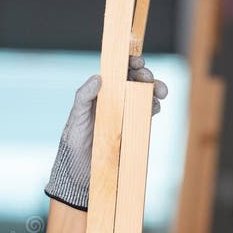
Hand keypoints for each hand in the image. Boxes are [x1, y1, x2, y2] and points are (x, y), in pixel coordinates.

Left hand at [44, 57, 168, 210]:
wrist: (80, 171)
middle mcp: (114, 100)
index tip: (136, 61)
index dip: (128, 62)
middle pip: (134, 80)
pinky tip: (154, 107)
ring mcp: (124, 113)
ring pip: (144, 95)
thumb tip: (98, 77)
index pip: (117, 71)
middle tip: (147, 77)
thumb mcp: (75, 118)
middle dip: (145, 74)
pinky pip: (146, 113)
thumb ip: (83, 97)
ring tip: (159, 92)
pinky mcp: (132, 128)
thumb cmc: (74, 141)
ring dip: (154, 89)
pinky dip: (153, 107)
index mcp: (100, 93)